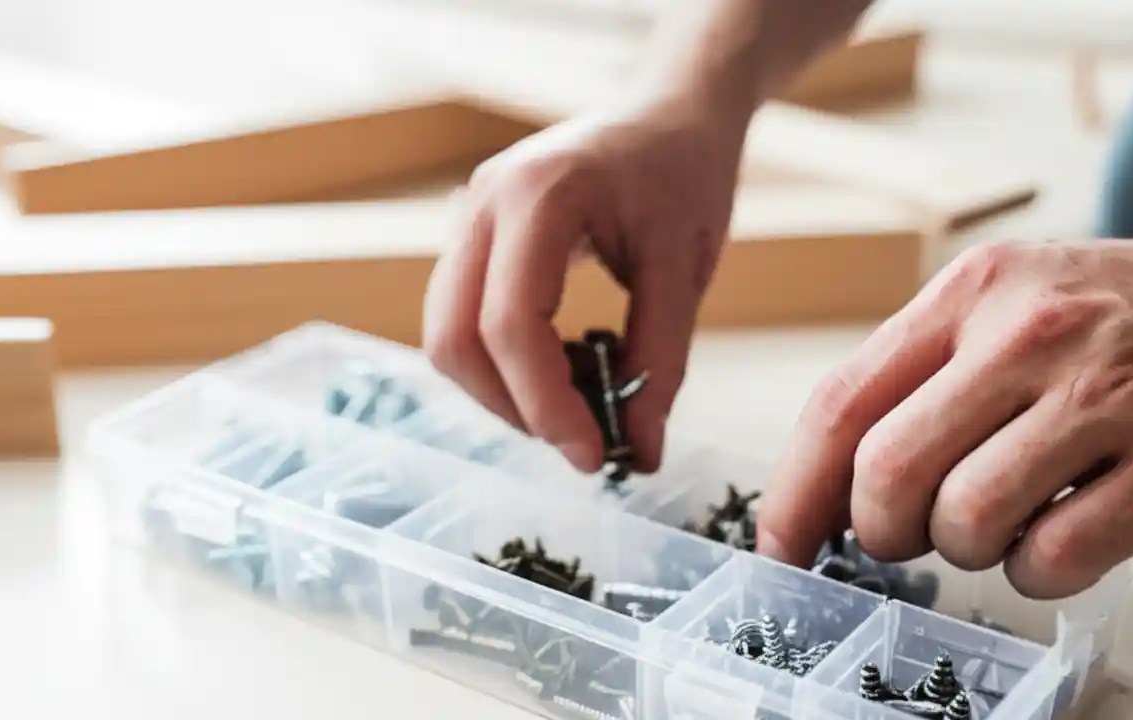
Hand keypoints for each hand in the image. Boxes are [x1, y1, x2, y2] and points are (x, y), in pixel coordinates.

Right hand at [423, 99, 748, 472]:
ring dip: (503, 392)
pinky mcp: (471, 238)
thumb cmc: (683, 175)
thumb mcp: (685, 269)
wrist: (668, 114)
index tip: (592, 454)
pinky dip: (502, 364)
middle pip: (454, 339)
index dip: (545, 404)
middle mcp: (484, 204)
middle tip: (582, 440)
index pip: (510, 324)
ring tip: (580, 403)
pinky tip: (562, 369)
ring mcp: (468, 218)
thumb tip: (638, 452)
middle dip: (513, 408)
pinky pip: (460, 320)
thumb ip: (660, 362)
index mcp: (539, 197)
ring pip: (447, 337)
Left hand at [757, 236, 1132, 597]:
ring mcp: (1101, 402)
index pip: (841, 402)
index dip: (794, 490)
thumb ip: (924, 373)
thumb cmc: (1130, 313)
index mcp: (972, 294)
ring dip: (966, 547)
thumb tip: (836, 477)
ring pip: (964, 521)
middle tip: (904, 532)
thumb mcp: (1013, 300)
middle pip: (886, 472)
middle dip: (879, 529)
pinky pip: (1050, 560)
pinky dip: (1037, 570)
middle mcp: (1027, 337)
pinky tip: (1062, 532)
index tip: (780, 544)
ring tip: (1005, 514)